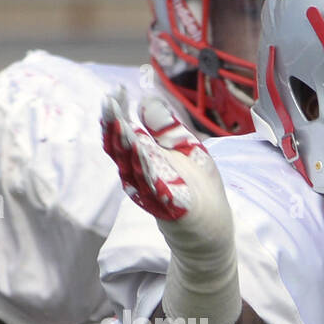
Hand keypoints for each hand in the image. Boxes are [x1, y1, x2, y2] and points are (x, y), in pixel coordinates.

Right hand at [101, 92, 232, 255]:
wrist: (213, 231)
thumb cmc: (199, 190)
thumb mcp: (187, 150)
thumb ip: (166, 127)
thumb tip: (145, 99)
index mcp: (145, 160)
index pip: (124, 134)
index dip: (118, 114)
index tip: (116, 92)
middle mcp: (143, 176)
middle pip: (122, 150)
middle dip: (115, 127)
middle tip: (110, 102)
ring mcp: (154, 194)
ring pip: (133, 169)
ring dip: (126, 148)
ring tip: (120, 124)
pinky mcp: (170, 210)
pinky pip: (155, 190)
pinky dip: (148, 174)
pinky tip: (144, 155)